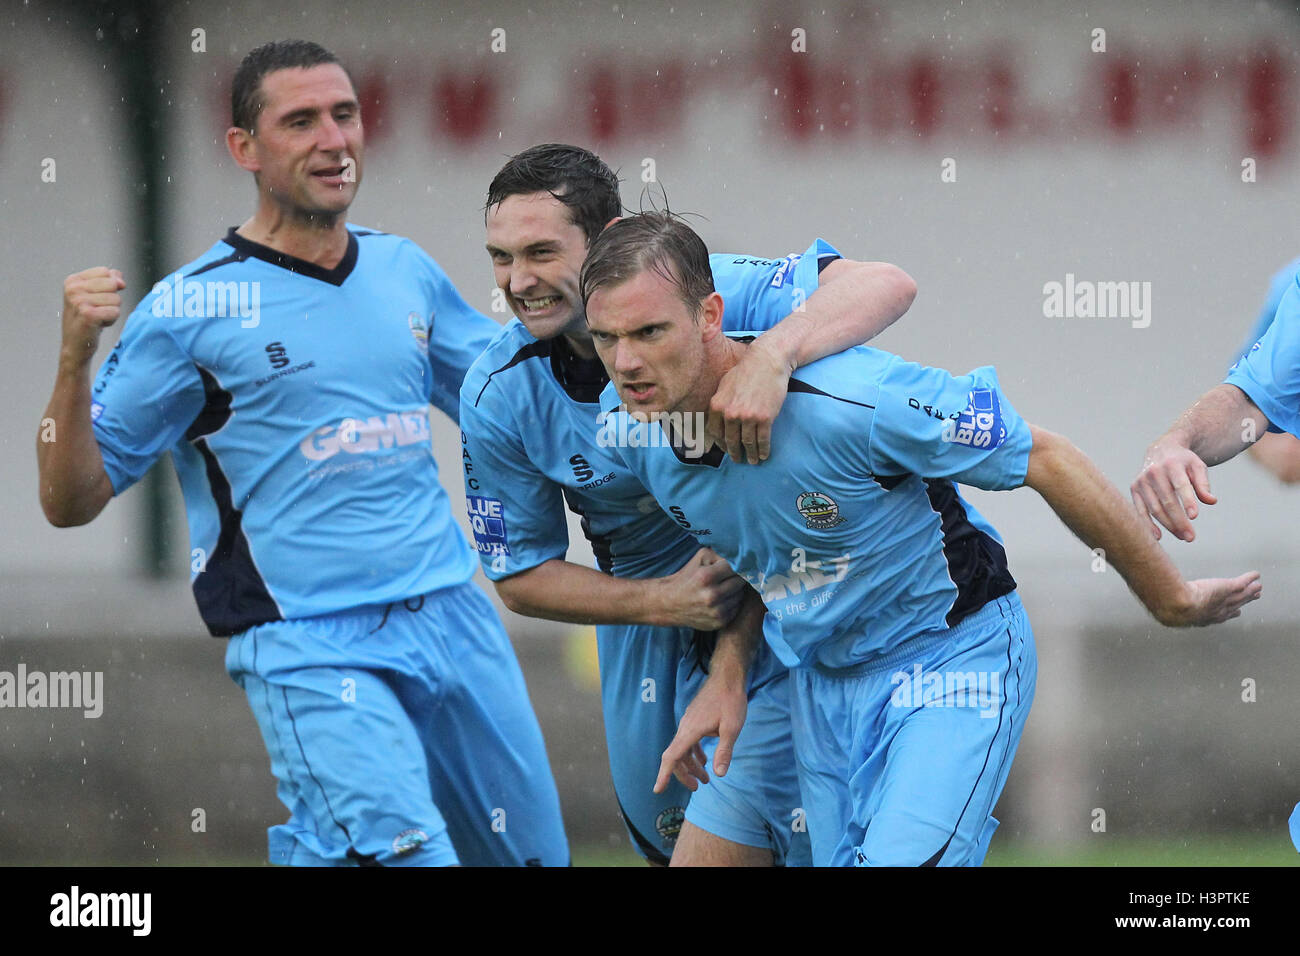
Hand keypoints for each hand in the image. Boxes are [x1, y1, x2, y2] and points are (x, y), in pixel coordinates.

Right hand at [61, 267, 124, 367]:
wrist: (75, 345)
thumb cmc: (87, 319)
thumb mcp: (94, 295)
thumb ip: (108, 280)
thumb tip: (120, 278)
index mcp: (73, 280)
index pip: (106, 272)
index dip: (110, 287)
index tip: (96, 299)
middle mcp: (73, 289)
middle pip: (113, 284)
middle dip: (112, 300)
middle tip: (97, 310)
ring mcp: (79, 301)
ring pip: (116, 299)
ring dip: (111, 311)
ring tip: (97, 318)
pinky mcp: (88, 315)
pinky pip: (115, 312)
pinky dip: (111, 320)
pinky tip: (98, 325)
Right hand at [653, 671, 747, 793]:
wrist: (727, 678)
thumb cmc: (730, 701)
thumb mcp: (732, 728)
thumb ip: (724, 751)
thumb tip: (719, 774)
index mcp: (691, 730)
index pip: (672, 756)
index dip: (664, 774)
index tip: (658, 789)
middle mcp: (686, 727)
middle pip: (676, 756)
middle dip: (684, 774)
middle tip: (698, 787)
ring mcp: (689, 723)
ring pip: (683, 749)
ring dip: (691, 765)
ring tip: (705, 779)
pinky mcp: (694, 719)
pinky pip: (689, 741)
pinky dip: (694, 754)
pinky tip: (704, 761)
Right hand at [657, 548, 746, 629]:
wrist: (669, 604)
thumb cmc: (686, 577)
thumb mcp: (699, 558)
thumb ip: (720, 554)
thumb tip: (741, 556)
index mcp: (706, 577)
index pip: (737, 567)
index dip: (736, 564)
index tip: (734, 565)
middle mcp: (712, 596)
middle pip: (741, 582)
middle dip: (736, 577)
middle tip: (728, 576)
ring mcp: (717, 611)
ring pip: (740, 595)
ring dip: (734, 591)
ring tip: (722, 588)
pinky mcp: (719, 622)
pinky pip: (736, 608)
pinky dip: (731, 603)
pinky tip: (720, 600)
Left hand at [707, 338, 792, 463]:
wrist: (768, 360)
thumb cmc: (746, 370)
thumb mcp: (724, 385)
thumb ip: (719, 403)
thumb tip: (716, 417)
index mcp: (717, 406)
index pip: (715, 433)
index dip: (721, 445)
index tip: (726, 450)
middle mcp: (730, 414)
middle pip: (731, 441)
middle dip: (735, 453)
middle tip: (739, 460)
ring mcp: (747, 417)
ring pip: (747, 443)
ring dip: (751, 455)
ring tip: (753, 460)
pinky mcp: (765, 418)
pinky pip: (763, 440)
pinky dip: (763, 450)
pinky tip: (764, 454)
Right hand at [1131, 440, 1217, 541]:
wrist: (1160, 450)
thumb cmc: (1183, 461)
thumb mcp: (1197, 466)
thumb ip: (1203, 484)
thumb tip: (1211, 501)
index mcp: (1172, 464)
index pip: (1181, 485)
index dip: (1187, 501)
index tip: (1194, 517)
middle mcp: (1154, 472)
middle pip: (1168, 501)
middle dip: (1179, 521)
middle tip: (1191, 537)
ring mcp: (1142, 481)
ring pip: (1155, 508)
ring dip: (1168, 525)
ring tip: (1182, 536)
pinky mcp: (1134, 488)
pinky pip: (1140, 510)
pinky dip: (1148, 524)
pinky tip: (1158, 536)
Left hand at [1153, 571, 1261, 626]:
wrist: (1175, 604)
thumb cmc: (1164, 604)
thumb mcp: (1162, 601)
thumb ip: (1159, 595)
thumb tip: (1145, 589)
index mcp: (1200, 616)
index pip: (1215, 616)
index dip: (1225, 614)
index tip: (1234, 612)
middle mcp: (1213, 611)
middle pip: (1233, 606)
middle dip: (1242, 602)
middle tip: (1253, 598)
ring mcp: (1221, 601)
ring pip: (1240, 596)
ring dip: (1250, 591)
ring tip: (1258, 588)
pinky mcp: (1226, 588)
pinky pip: (1242, 583)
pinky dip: (1249, 579)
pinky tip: (1255, 575)